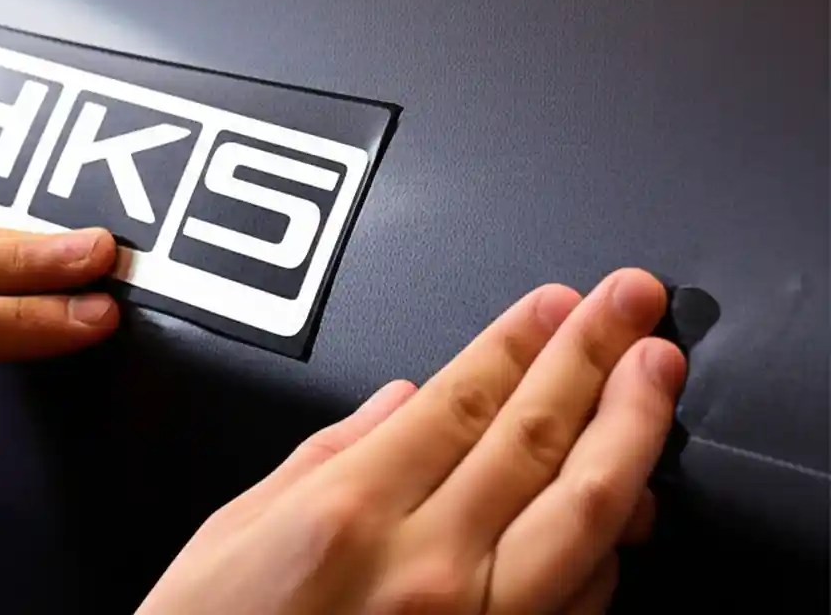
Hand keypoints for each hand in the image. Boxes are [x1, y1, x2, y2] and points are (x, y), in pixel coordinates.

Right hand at [139, 268, 681, 613]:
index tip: (559, 304)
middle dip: (595, 358)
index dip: (521, 342)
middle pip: (535, 441)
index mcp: (347, 515)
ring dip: (629, 438)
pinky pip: (577, 602)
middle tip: (634, 305)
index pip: (463, 401)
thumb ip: (327, 455)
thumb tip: (400, 403)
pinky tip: (622, 499)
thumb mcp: (236, 528)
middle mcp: (422, 571)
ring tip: (653, 380)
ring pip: (581, 518)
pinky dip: (605, 542)